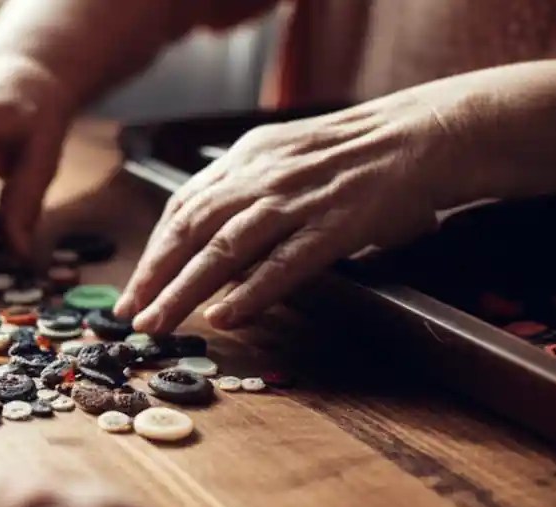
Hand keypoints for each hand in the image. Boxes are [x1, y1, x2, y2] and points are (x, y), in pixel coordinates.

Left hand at [115, 94, 456, 332]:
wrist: (425, 134)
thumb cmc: (358, 154)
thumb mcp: (288, 158)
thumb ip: (248, 194)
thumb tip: (210, 245)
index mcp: (247, 157)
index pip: (183, 207)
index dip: (154, 251)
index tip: (135, 288)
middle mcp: (262, 175)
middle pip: (190, 229)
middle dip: (154, 275)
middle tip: (131, 314)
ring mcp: (297, 199)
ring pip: (224, 249)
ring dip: (184, 290)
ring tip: (159, 323)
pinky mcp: (335, 224)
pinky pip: (284, 262)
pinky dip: (250, 292)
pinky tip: (225, 316)